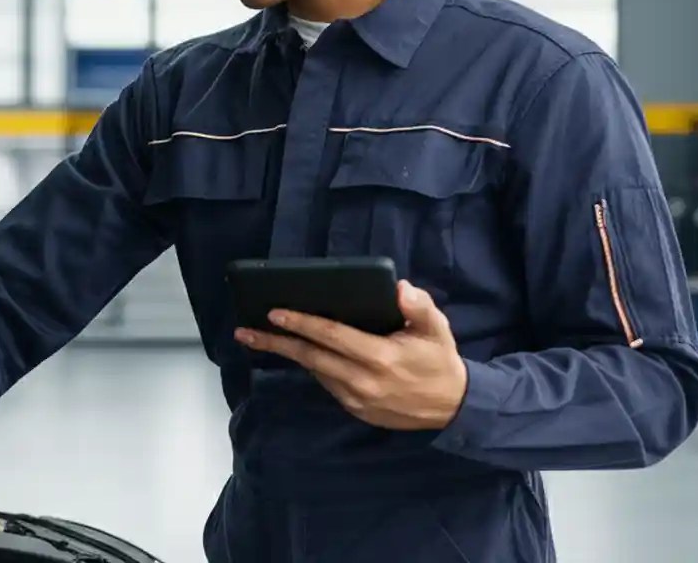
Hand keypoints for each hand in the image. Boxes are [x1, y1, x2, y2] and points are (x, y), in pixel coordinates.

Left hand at [235, 279, 467, 430]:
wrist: (452, 409)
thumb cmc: (440, 361)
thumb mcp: (437, 329)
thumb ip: (419, 306)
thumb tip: (399, 287)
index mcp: (381, 357)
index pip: (332, 336)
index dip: (302, 323)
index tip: (275, 312)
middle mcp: (363, 381)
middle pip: (310, 358)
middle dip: (276, 343)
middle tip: (245, 332)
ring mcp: (357, 399)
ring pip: (315, 372)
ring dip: (288, 355)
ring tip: (259, 338)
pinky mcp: (355, 409)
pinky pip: (326, 384)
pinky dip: (311, 367)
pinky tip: (297, 352)